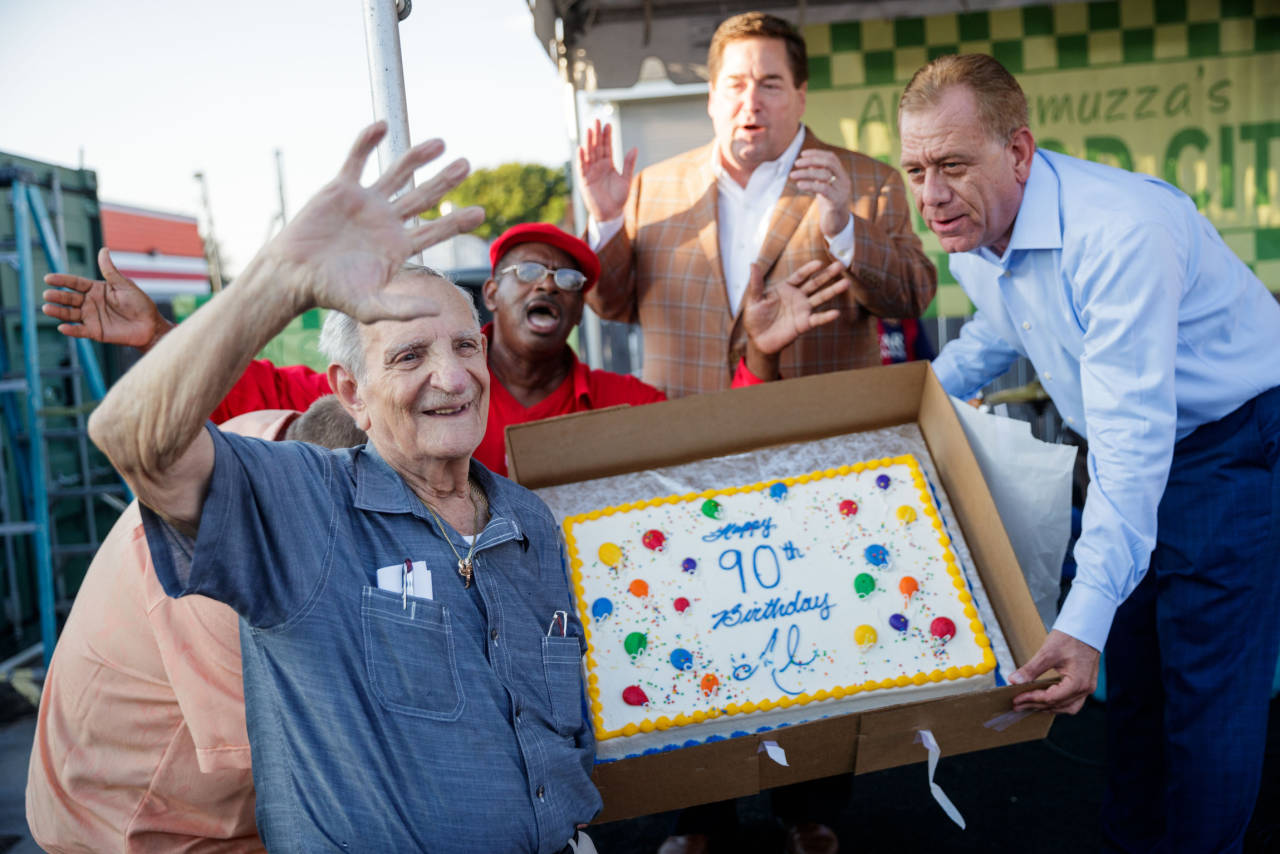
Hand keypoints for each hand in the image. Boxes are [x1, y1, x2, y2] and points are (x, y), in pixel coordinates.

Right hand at [42, 247, 172, 350]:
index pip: (75, 283)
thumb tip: (103, 250)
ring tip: (46, 308)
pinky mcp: (95, 332)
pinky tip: (62, 327)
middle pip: (69, 298)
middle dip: (57, 296)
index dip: (62, 280)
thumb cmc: (139, 304)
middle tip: (47, 294)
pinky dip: (71, 329)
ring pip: (70, 314)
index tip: (48, 278)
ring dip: (58, 312)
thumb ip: (110, 271)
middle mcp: (90, 303)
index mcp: (96, 289)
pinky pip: (80, 330)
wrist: (150, 325)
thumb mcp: (124, 285)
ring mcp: (91, 317)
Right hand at [263, 122, 483, 322]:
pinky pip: (357, 160)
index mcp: (398, 246)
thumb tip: (437, 312)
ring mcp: (366, 202)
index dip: (456, 222)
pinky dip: (368, 142)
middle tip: (467, 165)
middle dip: (445, 180)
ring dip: (418, 157)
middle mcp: (386, 221)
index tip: (480, 213)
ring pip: (397, 174)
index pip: (435, 230)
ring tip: (441, 143)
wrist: (295, 275)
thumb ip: (404, 309)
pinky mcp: (341, 189)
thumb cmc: (332, 293)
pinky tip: (383, 126)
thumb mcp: (371, 307)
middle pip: (423, 197)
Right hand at [575, 119, 636, 223]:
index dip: (607, 136)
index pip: (607, 147)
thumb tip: (634, 148)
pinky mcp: (585, 181)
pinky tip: (581, 148)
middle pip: (597, 147)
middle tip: (596, 120)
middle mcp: (598, 166)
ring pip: (589, 154)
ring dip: (588, 142)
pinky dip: (581, 158)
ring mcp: (591, 172)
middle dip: (596, 134)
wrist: (611, 214)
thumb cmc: (619, 198)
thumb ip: (629, 164)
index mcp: (608, 164)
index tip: (608, 124)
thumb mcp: (626, 180)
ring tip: (589, 130)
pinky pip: (582, 167)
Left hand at [741, 259, 849, 355]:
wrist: (758, 340)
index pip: (800, 275)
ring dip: (833, 291)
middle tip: (840, 265)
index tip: (819, 263)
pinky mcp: (804, 324)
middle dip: (827, 275)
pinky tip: (836, 313)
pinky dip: (826, 317)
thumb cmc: (755, 318)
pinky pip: (817, 319)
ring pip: (820, 298)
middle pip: (815, 283)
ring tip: (846, 283)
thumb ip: (756, 283)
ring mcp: (802, 310)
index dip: (809, 269)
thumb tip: (753, 264)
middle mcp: (797, 297)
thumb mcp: (754, 300)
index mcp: (785, 288)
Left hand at [790, 149, 851, 237]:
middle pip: (830, 163)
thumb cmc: (829, 205)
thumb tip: (807, 162)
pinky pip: (823, 189)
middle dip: (812, 160)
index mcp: (842, 175)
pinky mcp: (836, 202)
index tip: (802, 154)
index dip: (817, 154)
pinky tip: (799, 185)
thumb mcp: (824, 187)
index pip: (831, 158)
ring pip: (825, 175)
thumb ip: (819, 175)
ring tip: (792, 175)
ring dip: (806, 173)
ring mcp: (842, 191)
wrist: (838, 225)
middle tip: (796, 163)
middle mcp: (844, 181)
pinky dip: (810, 185)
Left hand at [1009, 629, 1099, 713]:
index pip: (1051, 698)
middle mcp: (1085, 689)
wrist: (1085, 628)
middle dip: (1036, 706)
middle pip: (1058, 705)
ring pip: (1067, 707)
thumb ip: (1030, 669)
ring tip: (1029, 705)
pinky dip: (1057, 703)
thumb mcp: (1047, 652)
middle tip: (1018, 705)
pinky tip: (1044, 700)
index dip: (1032, 700)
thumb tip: (1014, 681)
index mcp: (1078, 682)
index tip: (1016, 700)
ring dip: (1047, 707)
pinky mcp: (1085, 684)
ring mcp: (1087, 688)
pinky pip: (1071, 701)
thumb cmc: (1070, 637)